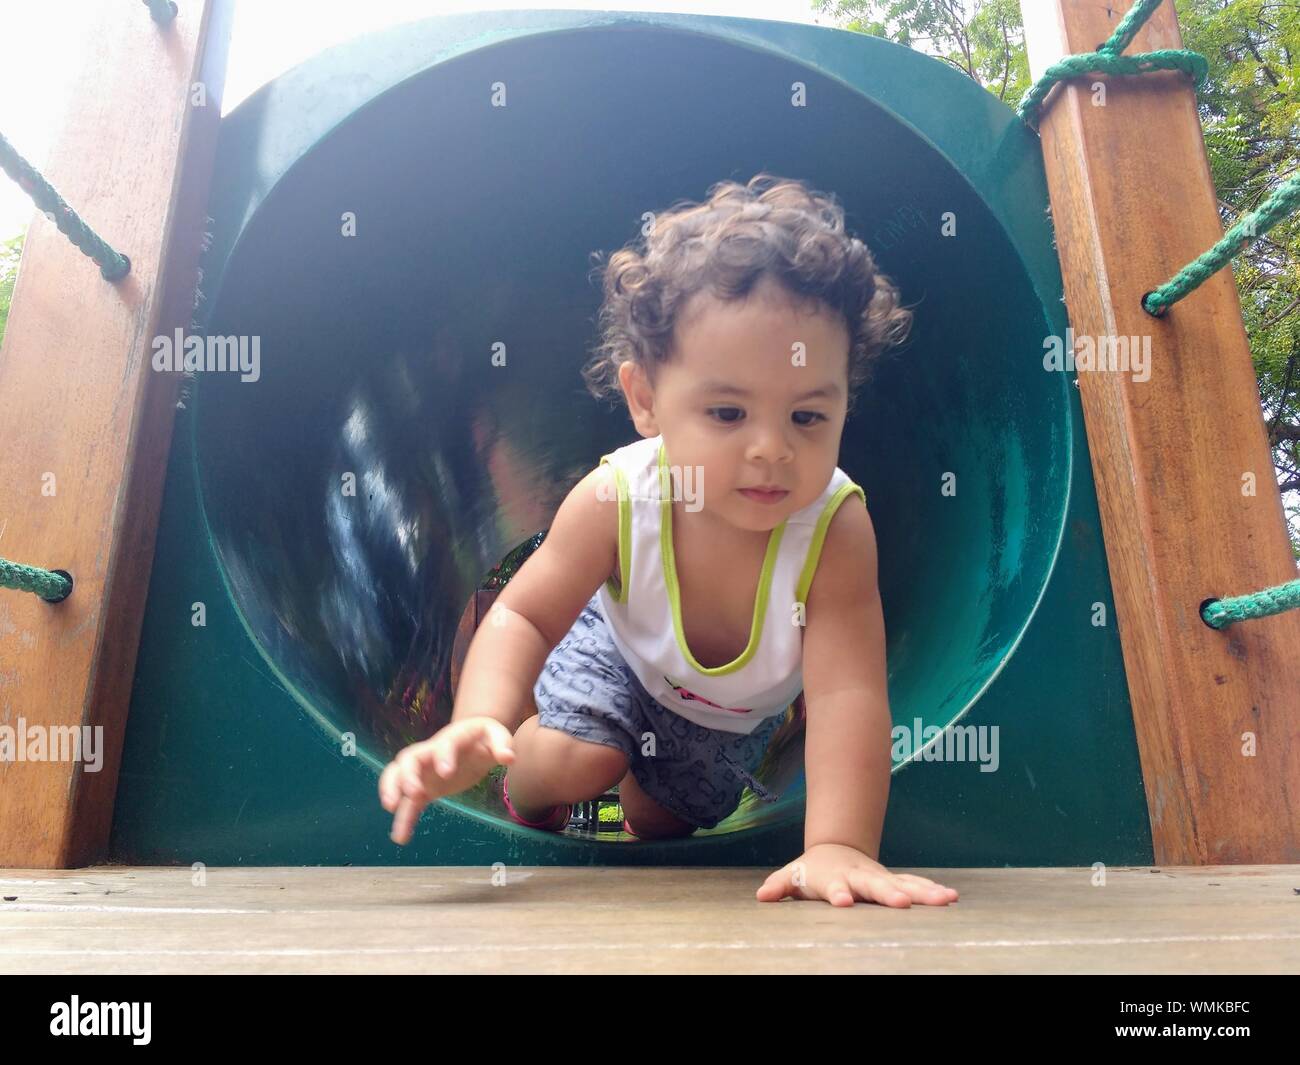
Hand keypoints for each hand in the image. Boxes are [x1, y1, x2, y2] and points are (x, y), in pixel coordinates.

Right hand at [379, 716, 516, 844]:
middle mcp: (431, 752)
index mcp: (452, 738)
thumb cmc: (484, 737)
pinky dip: (403, 818)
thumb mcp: (497, 734)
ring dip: (391, 789)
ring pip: (397, 775)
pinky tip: (401, 837)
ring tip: (392, 808)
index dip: (443, 756)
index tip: (446, 773)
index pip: (444, 744)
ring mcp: (424, 770)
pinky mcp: (425, 787)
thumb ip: (503, 744)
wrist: (472, 741)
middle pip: (409, 758)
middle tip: (414, 793)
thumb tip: (509, 758)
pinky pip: (409, 802)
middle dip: (407, 775)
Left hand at [756, 843, 959, 906]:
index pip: (836, 887)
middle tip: (901, 903)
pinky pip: (917, 886)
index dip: (839, 893)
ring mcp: (881, 879)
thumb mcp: (792, 875)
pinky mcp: (896, 883)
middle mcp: (862, 877)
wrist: (836, 850)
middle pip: (875, 886)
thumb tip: (761, 895)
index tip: (843, 902)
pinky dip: (932, 891)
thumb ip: (779, 885)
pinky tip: (952, 898)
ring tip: (945, 900)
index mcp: (835, 878)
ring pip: (905, 884)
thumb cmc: (812, 870)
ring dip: (923, 892)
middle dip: (888, 893)